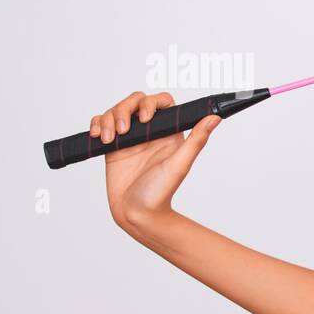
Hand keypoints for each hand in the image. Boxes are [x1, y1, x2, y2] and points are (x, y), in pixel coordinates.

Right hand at [89, 91, 222, 229]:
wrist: (136, 212)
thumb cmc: (160, 192)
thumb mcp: (180, 164)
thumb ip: (197, 140)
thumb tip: (216, 117)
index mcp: (168, 133)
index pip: (161, 102)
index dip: (151, 102)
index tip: (145, 118)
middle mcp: (149, 132)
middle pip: (134, 101)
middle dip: (124, 109)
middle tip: (123, 131)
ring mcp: (130, 137)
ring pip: (116, 110)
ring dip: (109, 119)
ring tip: (109, 139)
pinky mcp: (113, 144)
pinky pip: (102, 123)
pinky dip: (97, 124)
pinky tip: (99, 137)